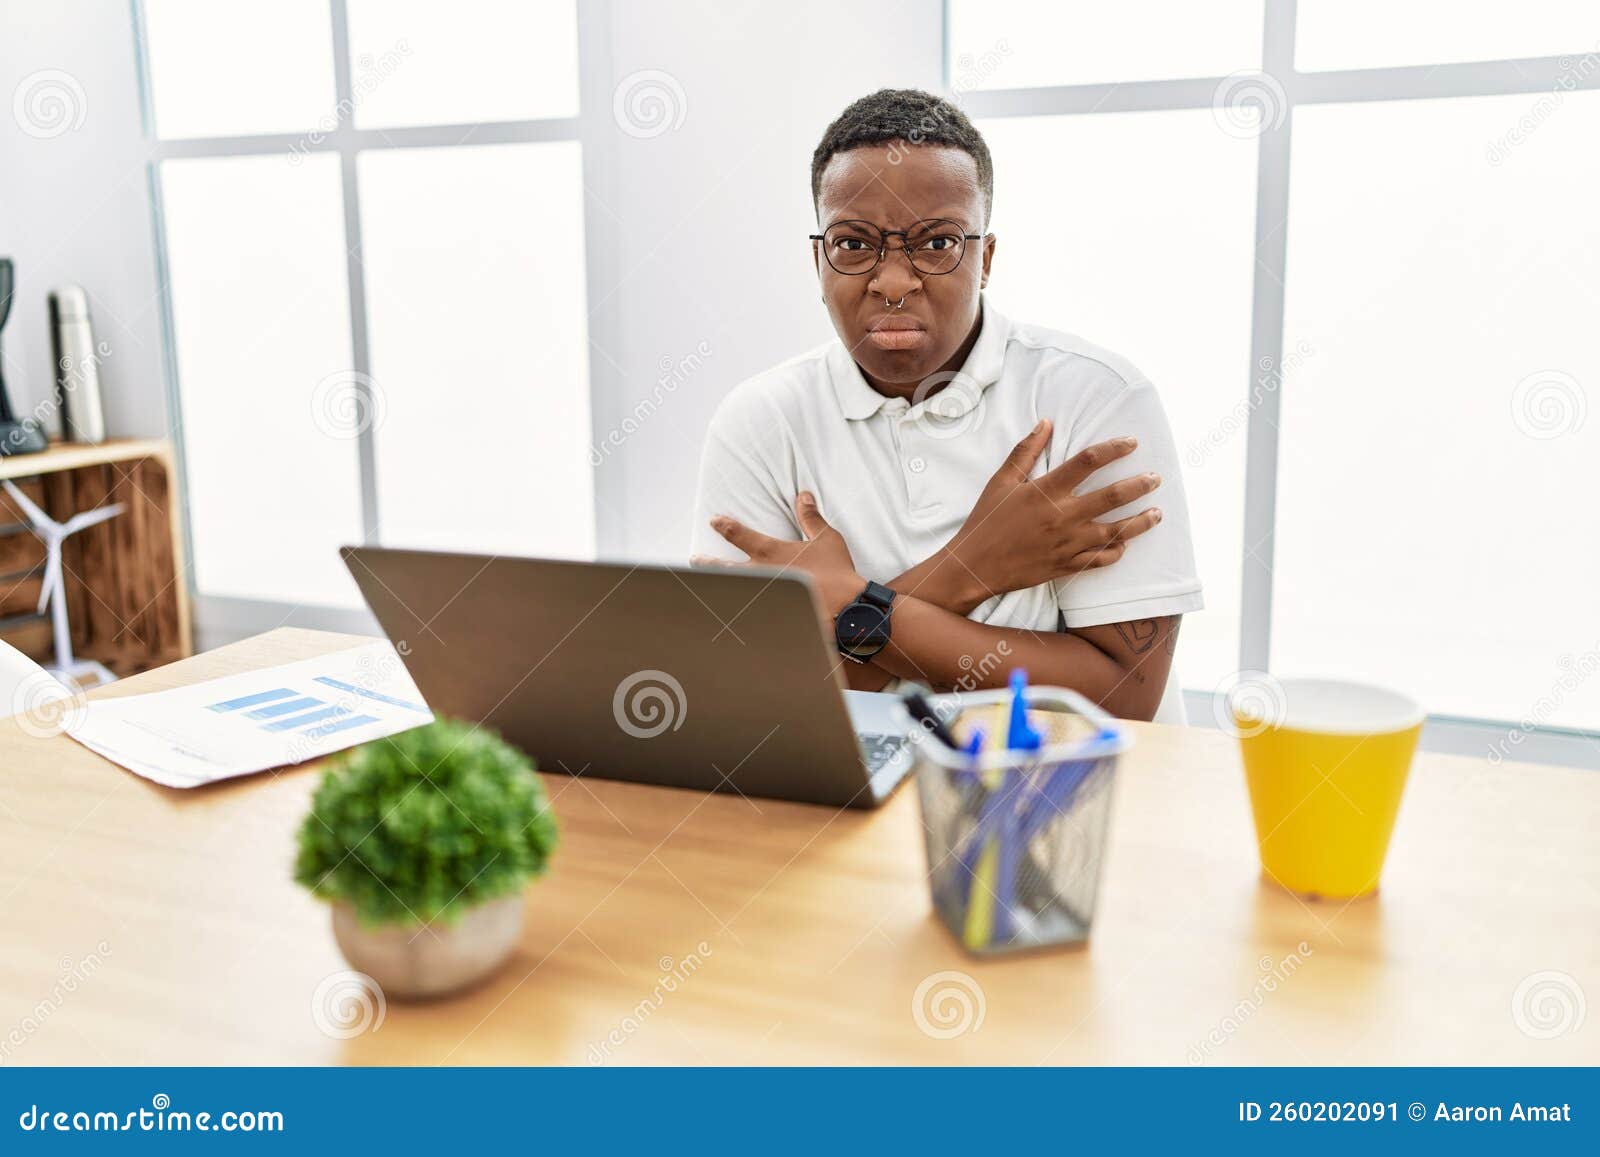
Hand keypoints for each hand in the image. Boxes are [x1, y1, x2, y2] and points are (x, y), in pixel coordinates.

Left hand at [693, 492, 865, 619]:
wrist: (846, 608)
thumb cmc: (836, 571)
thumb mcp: (826, 538)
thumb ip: (810, 517)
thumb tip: (803, 495)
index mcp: (771, 552)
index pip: (739, 535)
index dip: (725, 526)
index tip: (714, 521)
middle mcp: (761, 574)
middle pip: (725, 568)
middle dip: (708, 563)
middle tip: (696, 559)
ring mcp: (764, 596)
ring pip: (733, 590)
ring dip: (719, 587)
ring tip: (707, 586)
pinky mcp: (771, 614)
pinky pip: (750, 611)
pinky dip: (739, 611)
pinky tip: (731, 614)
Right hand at [939, 420, 1162, 609]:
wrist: (975, 568)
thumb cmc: (986, 522)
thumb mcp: (1001, 482)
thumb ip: (1025, 452)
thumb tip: (1046, 423)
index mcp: (1045, 491)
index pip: (1088, 462)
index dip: (1114, 448)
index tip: (1131, 442)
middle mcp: (1062, 517)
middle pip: (1112, 496)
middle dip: (1139, 485)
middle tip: (1155, 478)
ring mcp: (1067, 544)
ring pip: (1115, 532)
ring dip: (1140, 522)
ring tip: (1157, 513)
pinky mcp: (1066, 566)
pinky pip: (1100, 559)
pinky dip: (1116, 551)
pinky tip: (1125, 544)